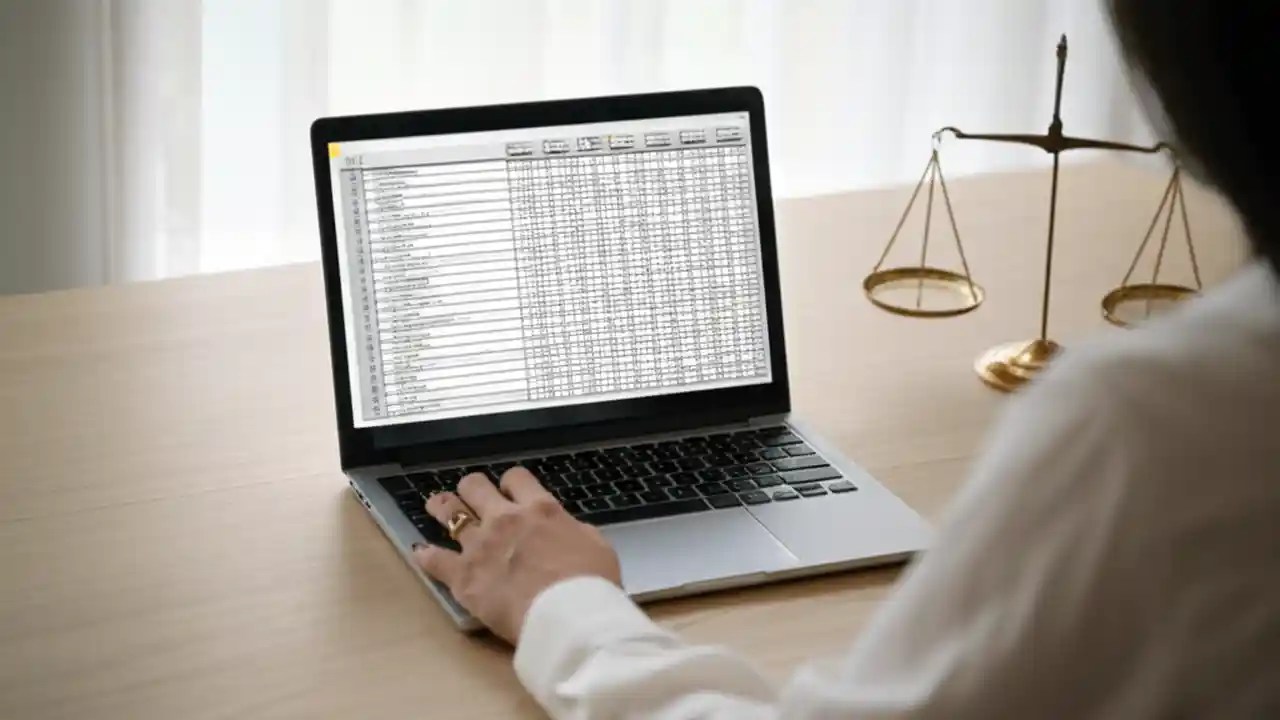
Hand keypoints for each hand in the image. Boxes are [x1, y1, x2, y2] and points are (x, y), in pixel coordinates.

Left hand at [413, 467, 621, 643]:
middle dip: (472, 490)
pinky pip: (434, 559)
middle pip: (475, 486)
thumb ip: (571, 530)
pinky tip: (421, 553)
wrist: (567, 616)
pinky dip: (426, 556)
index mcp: (540, 509)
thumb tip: (564, 530)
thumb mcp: (595, 544)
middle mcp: (505, 519)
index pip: (516, 478)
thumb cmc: (590, 584)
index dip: (511, 484)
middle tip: (471, 498)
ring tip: (437, 507)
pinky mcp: (463, 576)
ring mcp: (479, 546)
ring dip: (443, 508)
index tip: (510, 492)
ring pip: (449, 512)